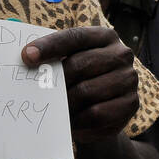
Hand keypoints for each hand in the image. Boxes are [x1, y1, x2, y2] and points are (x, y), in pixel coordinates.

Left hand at [23, 27, 137, 143]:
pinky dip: (80, 121)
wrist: (104, 112)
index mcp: (105, 36)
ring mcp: (129, 78)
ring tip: (56, 110)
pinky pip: (98, 114)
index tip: (26, 56)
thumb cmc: (80, 81)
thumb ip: (55, 59)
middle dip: (57, 81)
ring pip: (88, 91)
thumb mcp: (70, 64)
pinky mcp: (132, 103)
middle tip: (41, 94)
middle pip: (80, 64)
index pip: (74, 37)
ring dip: (67, 104)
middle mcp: (121, 54)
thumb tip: (27, 59)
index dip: (49, 45)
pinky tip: (72, 122)